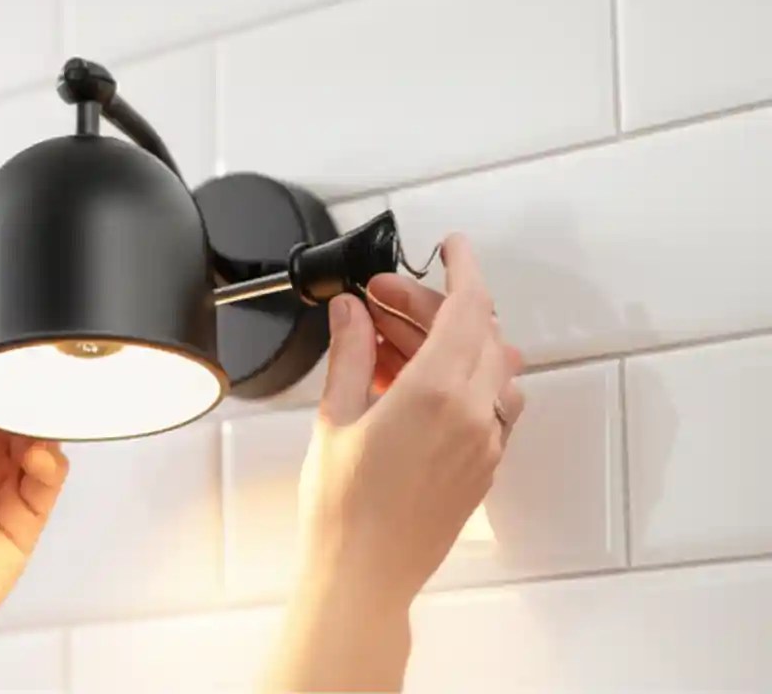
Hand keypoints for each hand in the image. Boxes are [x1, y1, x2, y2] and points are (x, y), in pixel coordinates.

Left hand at [0, 336, 68, 659]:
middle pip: (8, 410)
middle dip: (18, 396)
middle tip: (23, 384)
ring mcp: (0, 485)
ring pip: (35, 436)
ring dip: (37, 424)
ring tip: (28, 424)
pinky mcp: (26, 513)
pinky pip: (49, 474)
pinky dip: (48, 458)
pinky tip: (33, 456)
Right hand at [267, 234, 524, 691]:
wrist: (362, 575)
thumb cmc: (343, 510)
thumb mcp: (335, 417)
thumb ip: (351, 354)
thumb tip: (352, 313)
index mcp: (435, 394)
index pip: (467, 308)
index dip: (461, 268)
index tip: (449, 247)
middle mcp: (473, 414)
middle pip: (475, 332)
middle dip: (431, 306)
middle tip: (383, 302)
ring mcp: (485, 442)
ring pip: (487, 367)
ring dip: (448, 343)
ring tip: (391, 345)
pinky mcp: (484, 466)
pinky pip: (487, 403)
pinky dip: (458, 379)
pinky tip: (411, 384)